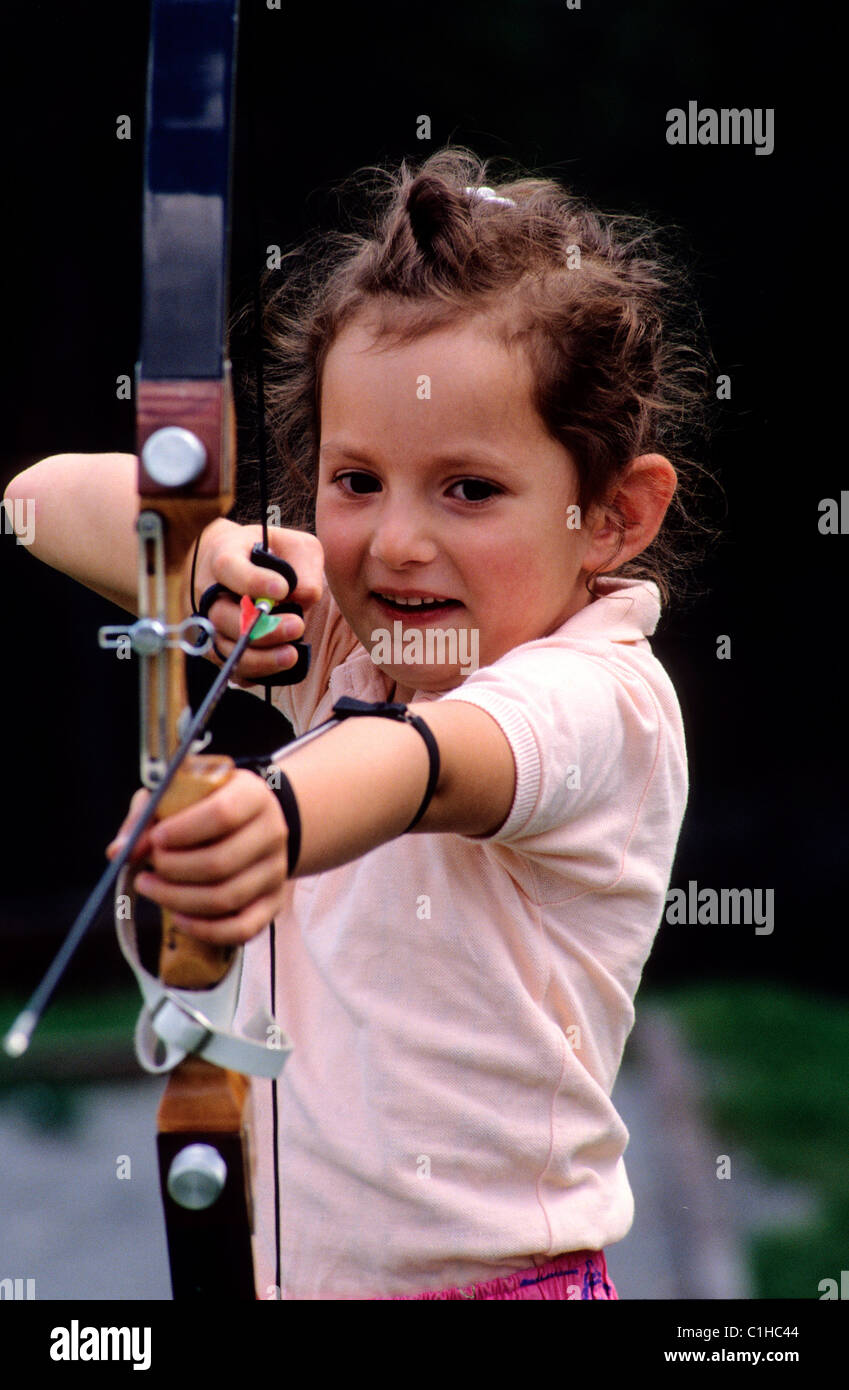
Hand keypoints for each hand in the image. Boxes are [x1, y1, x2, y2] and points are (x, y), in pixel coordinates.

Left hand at [106, 771, 288, 943]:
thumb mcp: (182, 794)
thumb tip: (119, 851)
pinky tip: (178, 917)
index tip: (155, 839)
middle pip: (220, 863)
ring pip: (225, 898)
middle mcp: (272, 833)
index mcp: (253, 796)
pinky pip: (242, 929)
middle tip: (148, 867)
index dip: (183, 830)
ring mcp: (275, 872)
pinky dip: (205, 929)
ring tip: (149, 887)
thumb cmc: (208, 805)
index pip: (222, 814)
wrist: (255, 823)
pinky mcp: (273, 903)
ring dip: (177, 899)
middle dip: (172, 870)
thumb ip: (148, 815)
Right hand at [195, 519, 323, 685]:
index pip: (228, 568)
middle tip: (297, 626)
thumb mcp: (293, 547)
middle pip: (222, 616)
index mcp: (223, 555)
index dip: (253, 582)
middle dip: (261, 628)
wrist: (240, 564)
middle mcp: (207, 592)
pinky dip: (255, 672)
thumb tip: (302, 598)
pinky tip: (278, 667)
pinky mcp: (217, 648)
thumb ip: (303, 566)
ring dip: (259, 657)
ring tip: (292, 655)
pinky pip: (230, 667)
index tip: (282, 589)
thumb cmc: (270, 553)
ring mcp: (209, 622)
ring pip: (223, 648)